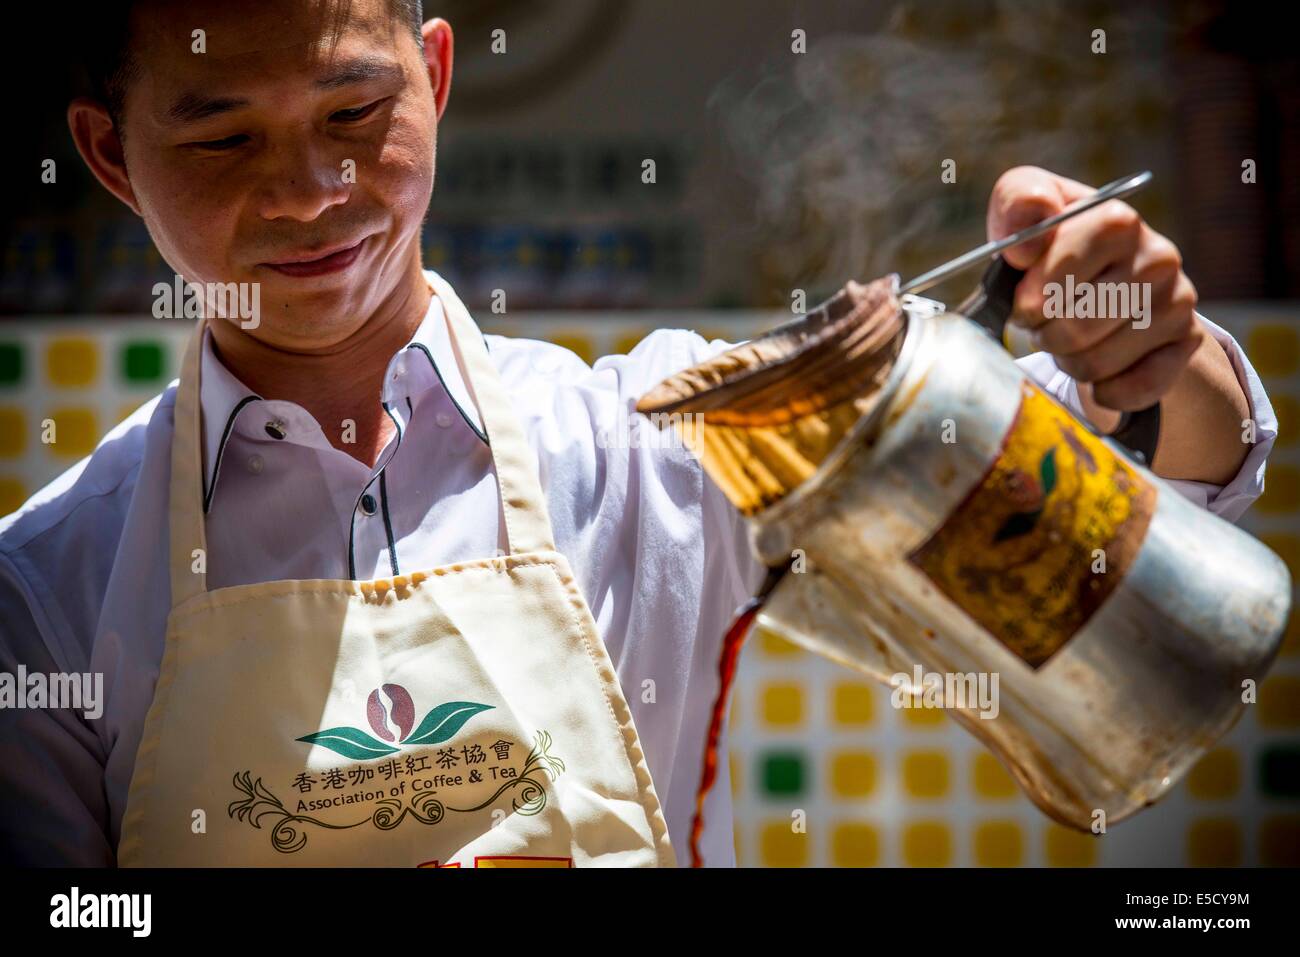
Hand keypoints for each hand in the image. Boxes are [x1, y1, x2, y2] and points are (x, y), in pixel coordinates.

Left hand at [987, 166, 1202, 419]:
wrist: (1108, 274)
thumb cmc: (1053, 242)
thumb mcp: (1025, 206)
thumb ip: (1017, 205)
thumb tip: (1023, 247)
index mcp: (1116, 221)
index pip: (1056, 284)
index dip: (1029, 305)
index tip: (1025, 305)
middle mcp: (1157, 257)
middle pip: (1073, 329)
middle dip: (1045, 336)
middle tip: (1045, 326)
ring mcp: (1177, 300)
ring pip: (1095, 364)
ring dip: (1068, 362)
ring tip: (1069, 340)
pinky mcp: (1188, 340)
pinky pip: (1136, 388)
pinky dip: (1106, 392)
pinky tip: (1099, 376)